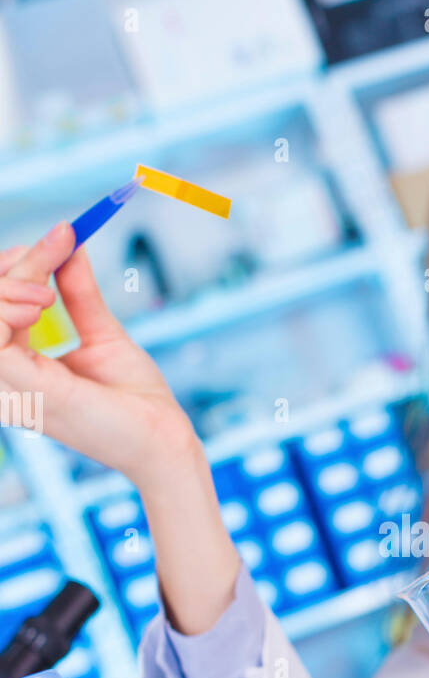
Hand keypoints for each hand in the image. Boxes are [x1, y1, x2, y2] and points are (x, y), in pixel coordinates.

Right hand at [0, 222, 195, 487]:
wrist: (164, 437)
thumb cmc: (136, 399)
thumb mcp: (102, 333)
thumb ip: (77, 292)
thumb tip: (68, 242)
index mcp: (18, 371)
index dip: (17, 267)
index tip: (61, 239)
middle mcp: (6, 384)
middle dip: (14, 268)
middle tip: (57, 250)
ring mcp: (12, 391)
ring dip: (11, 284)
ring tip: (48, 289)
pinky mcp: (29, 393)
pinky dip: (7, 309)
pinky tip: (40, 303)